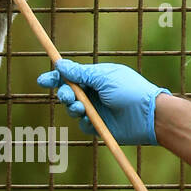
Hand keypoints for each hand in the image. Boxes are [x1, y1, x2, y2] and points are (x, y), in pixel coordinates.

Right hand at [36, 59, 170, 145]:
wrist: (147, 115)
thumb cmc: (130, 90)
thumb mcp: (103, 77)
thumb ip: (80, 73)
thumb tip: (60, 64)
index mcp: (96, 78)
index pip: (71, 76)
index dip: (55, 78)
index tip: (42, 80)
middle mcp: (94, 93)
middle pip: (68, 92)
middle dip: (64, 94)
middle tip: (68, 97)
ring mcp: (95, 109)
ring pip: (72, 109)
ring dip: (72, 108)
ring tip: (81, 109)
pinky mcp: (97, 125)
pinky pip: (81, 124)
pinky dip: (83, 121)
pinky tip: (91, 120)